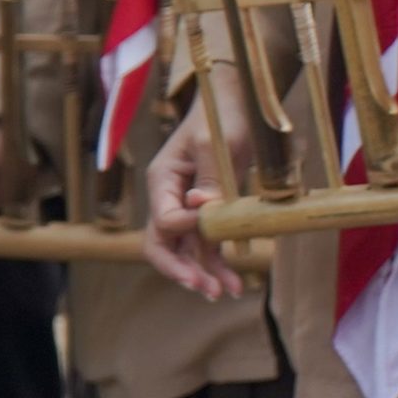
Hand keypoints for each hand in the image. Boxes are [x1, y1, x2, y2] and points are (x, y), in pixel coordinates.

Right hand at [143, 78, 252, 298]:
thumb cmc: (221, 116)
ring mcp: (187, 207)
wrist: (234, 103)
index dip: (186, 228)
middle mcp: (169, 198)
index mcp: (162, 180)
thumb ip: (208, 177)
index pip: (164, 219)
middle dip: (182, 269)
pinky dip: (218, 263)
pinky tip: (235, 283)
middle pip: (162, 244)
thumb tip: (201, 208)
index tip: (212, 223)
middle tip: (205, 288)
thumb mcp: (216, 142)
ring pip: (187, 250)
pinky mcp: (208, 211)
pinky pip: (207, 244)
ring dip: (204, 274)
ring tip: (225, 293)